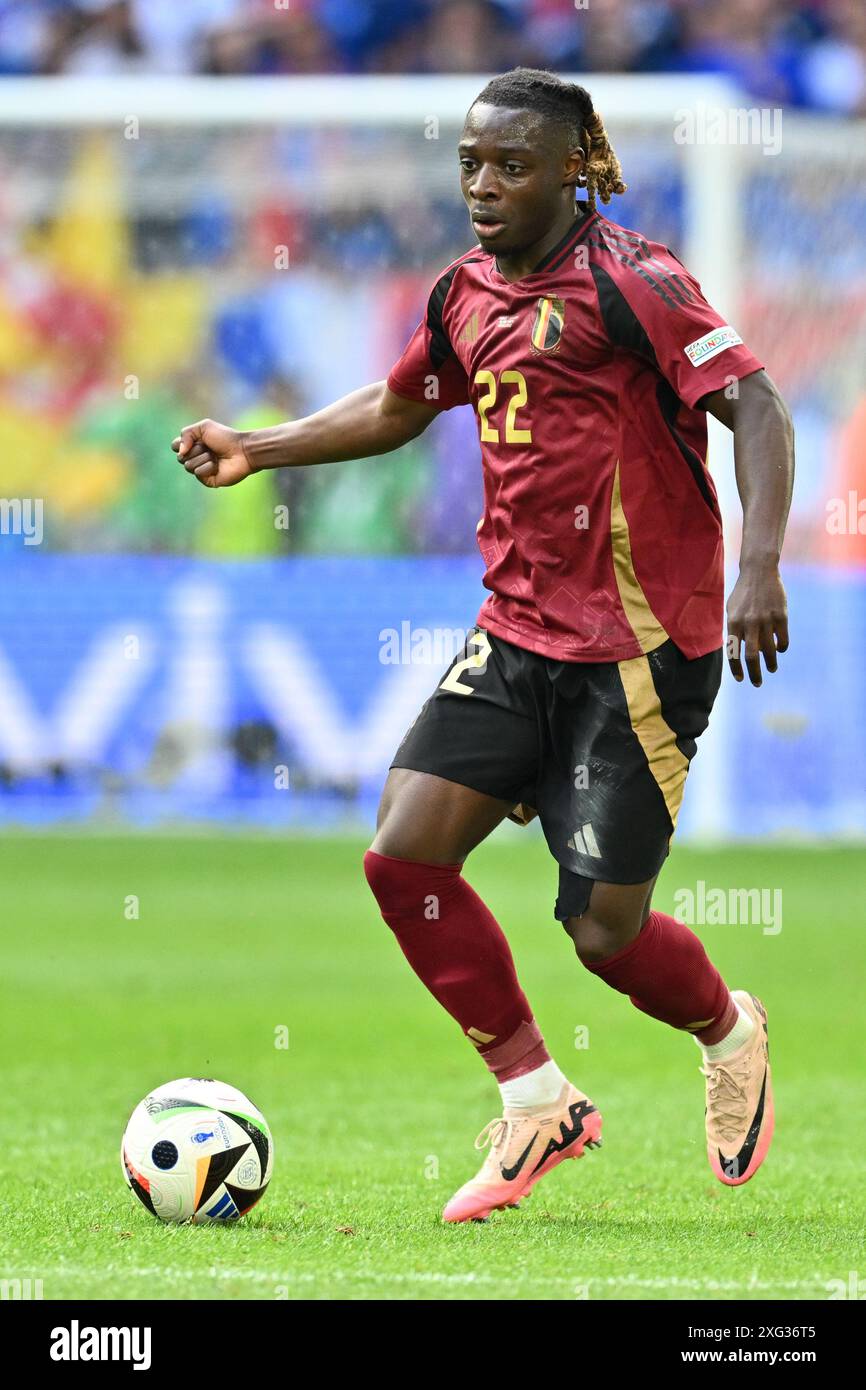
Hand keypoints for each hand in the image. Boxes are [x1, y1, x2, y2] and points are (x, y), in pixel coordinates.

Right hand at [172, 418, 253, 487]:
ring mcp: (201, 470)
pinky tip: (217, 466)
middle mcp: (196, 458)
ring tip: (215, 456)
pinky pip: (198, 474)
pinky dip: (208, 467)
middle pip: (180, 457)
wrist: (242, 451)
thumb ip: (186, 434)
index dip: (181, 444)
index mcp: (193, 445)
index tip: (195, 440)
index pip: (175, 447)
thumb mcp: (203, 427)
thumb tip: (180, 452)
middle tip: (209, 448)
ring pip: (188, 466)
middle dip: (195, 450)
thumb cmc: (225, 438)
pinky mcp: (208, 480)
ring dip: (202, 458)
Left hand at [726, 563, 788, 685]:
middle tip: (757, 683)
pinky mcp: (781, 616)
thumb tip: (738, 652)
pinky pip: (782, 640)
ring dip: (771, 663)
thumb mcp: (732, 610)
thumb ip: (734, 630)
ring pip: (770, 650)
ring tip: (771, 669)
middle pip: (752, 656)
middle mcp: (749, 623)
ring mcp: (766, 620)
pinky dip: (781, 648)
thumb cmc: (743, 594)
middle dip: (754, 674)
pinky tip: (780, 650)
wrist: (759, 572)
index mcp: (734, 623)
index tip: (741, 679)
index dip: (737, 668)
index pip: (734, 652)